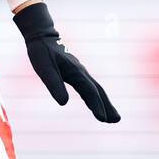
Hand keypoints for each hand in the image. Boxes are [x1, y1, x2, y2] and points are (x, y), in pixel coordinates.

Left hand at [13, 1, 118, 122]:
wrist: (43, 37)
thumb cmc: (42, 53)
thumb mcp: (44, 68)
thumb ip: (54, 84)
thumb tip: (64, 103)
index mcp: (75, 72)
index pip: (89, 91)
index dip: (96, 105)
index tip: (103, 118)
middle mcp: (82, 73)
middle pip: (99, 91)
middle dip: (107, 106)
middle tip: (116, 121)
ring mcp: (81, 73)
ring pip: (97, 90)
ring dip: (106, 104)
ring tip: (114, 119)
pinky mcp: (78, 74)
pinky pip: (91, 88)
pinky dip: (97, 98)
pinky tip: (98, 105)